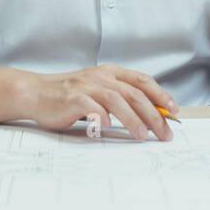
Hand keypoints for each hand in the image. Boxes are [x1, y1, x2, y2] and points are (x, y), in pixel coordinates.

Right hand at [28, 64, 177, 140]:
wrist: (35, 93)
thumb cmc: (68, 96)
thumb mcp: (97, 91)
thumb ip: (119, 98)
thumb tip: (149, 116)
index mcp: (110, 73)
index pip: (142, 81)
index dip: (161, 95)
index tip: (174, 111)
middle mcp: (101, 76)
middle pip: (135, 94)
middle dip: (154, 115)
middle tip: (165, 133)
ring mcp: (86, 86)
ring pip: (118, 100)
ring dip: (133, 120)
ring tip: (143, 136)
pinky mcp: (72, 98)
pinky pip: (93, 108)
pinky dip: (103, 118)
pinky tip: (109, 129)